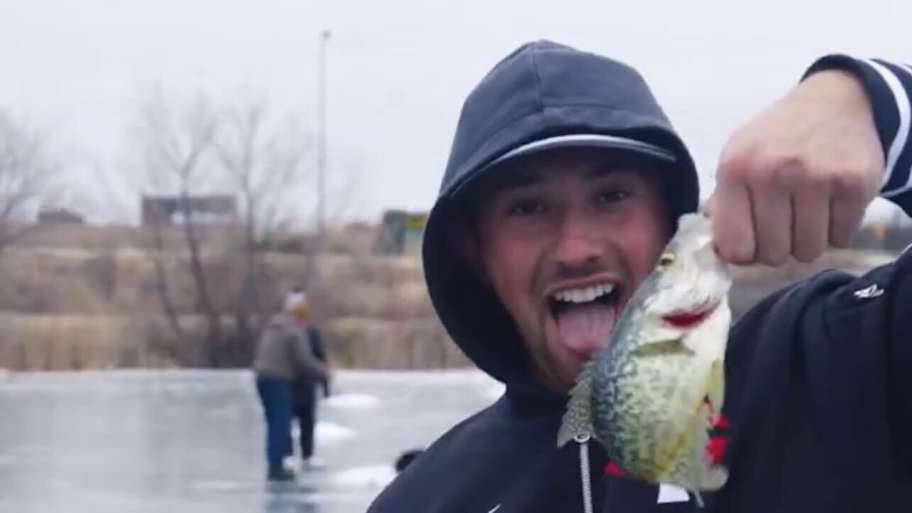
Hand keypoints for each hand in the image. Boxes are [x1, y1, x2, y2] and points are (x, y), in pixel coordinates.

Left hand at [708, 69, 884, 265]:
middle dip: (779, 248)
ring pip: (809, 251)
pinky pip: (841, 238)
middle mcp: (772, 172)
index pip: (734, 248)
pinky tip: (831, 204)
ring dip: (809, 241)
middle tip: (785, 226)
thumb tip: (719, 250)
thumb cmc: (777, 139)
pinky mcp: (854, 183)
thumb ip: (723, 203)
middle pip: (773, 254)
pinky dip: (838, 230)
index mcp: (735, 169)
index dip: (745, 254)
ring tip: (808, 214)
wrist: (834, 100)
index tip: (754, 243)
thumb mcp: (738, 158)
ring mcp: (816, 177)